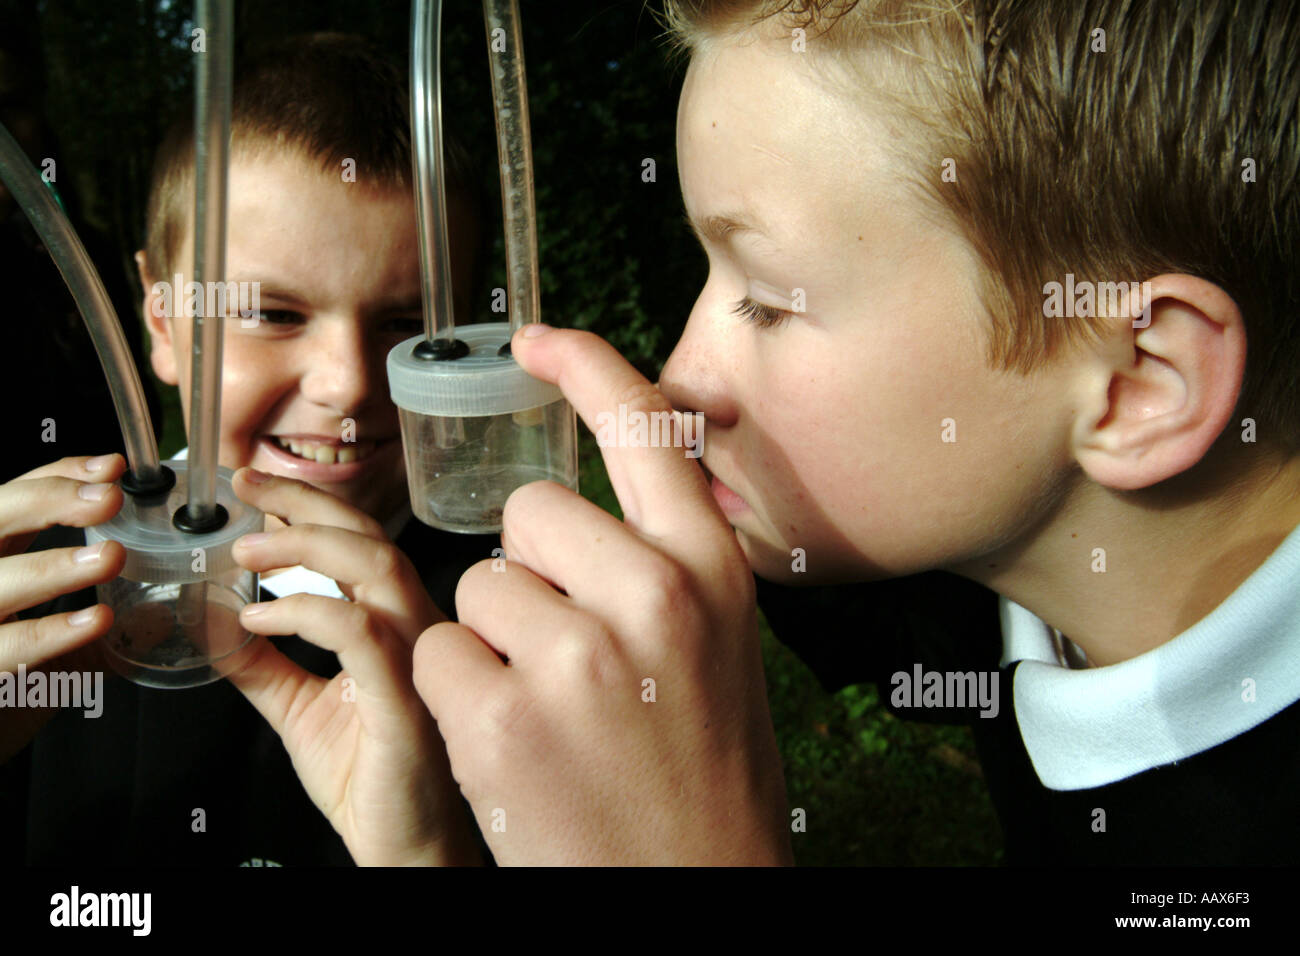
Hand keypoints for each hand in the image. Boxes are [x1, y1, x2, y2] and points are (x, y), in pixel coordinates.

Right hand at [0, 454, 127, 762]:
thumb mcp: (41, 651)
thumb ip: (90, 630)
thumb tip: (165, 615)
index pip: (11, 499)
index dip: (57, 475)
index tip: (111, 467)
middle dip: (47, 500)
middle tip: (109, 498)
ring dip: (53, 566)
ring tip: (109, 558)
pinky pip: (4, 645)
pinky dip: (49, 633)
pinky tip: (94, 622)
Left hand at [229, 469, 479, 865]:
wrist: (403, 844)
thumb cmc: (369, 777)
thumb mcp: (299, 707)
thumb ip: (262, 662)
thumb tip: (212, 621)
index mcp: (396, 624)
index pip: (358, 542)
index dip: (308, 506)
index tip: (252, 488)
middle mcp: (415, 628)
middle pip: (369, 537)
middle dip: (304, 502)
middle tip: (245, 488)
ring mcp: (417, 658)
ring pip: (375, 567)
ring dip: (306, 545)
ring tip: (247, 548)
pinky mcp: (404, 697)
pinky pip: (360, 632)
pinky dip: (306, 611)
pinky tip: (259, 614)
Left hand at [412, 326, 792, 864]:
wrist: (695, 894)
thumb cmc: (699, 772)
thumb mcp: (716, 647)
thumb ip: (666, 564)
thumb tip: (593, 497)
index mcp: (713, 570)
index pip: (645, 427)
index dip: (586, 366)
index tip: (534, 338)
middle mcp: (652, 593)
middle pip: (531, 514)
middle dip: (530, 572)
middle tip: (571, 659)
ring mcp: (576, 654)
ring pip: (477, 585)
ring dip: (494, 642)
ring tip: (551, 715)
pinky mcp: (501, 714)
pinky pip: (439, 651)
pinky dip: (461, 694)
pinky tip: (515, 748)